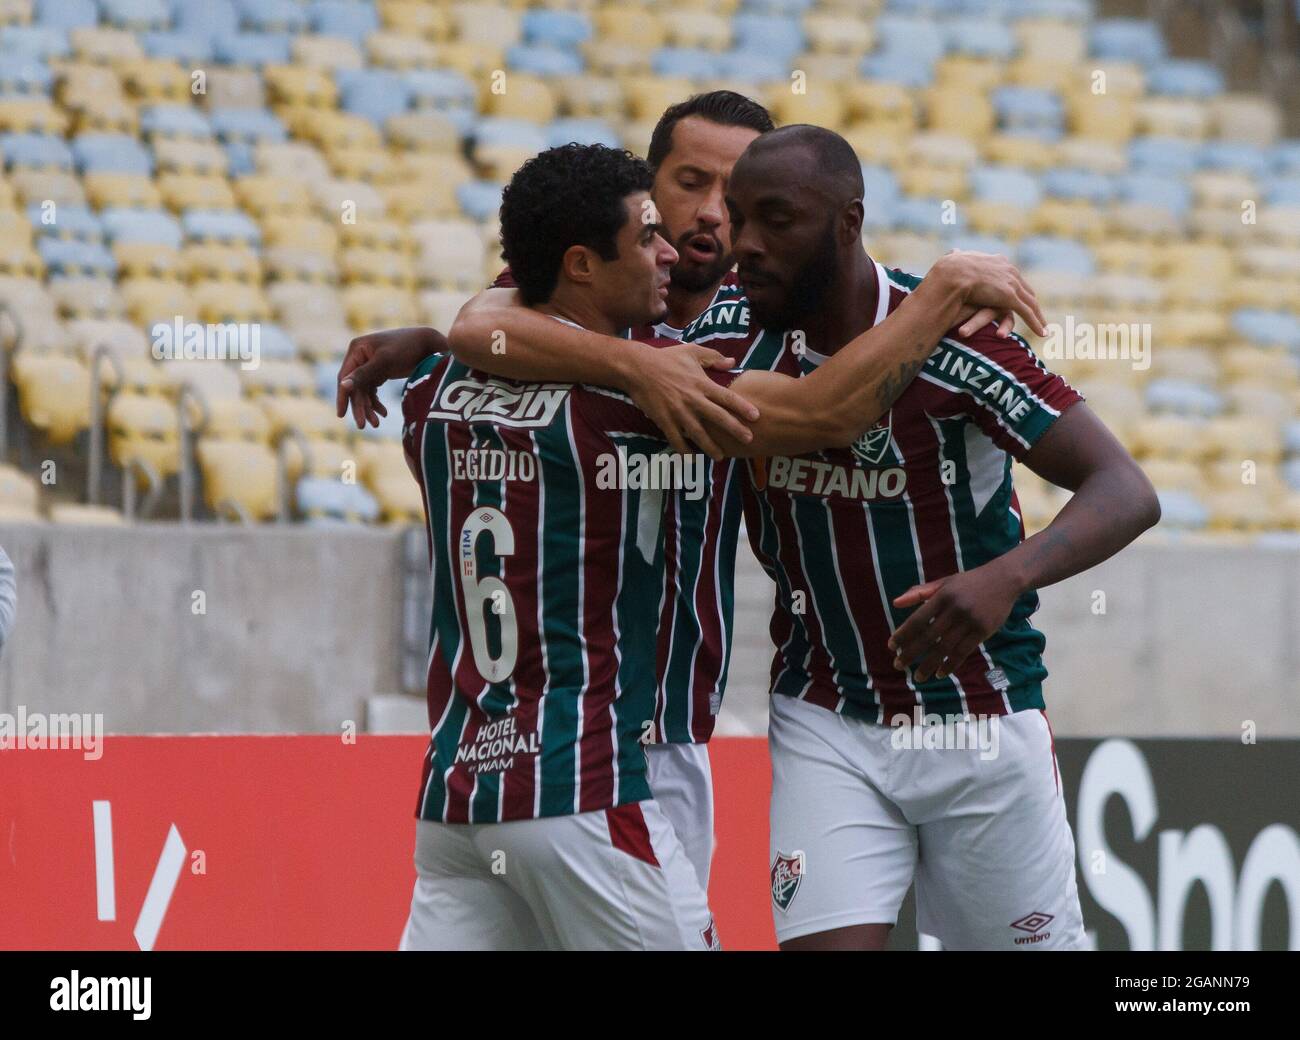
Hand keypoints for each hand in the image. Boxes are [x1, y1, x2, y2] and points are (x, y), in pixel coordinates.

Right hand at [336, 327, 446, 428]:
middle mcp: (360, 357)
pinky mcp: (380, 372)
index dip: (343, 397)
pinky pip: (373, 392)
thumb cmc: (406, 347)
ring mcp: (370, 366)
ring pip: (364, 392)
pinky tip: (384, 413)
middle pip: (355, 387)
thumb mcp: (385, 361)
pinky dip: (377, 403)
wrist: (428, 344)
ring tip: (377, 424)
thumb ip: (364, 374)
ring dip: (369, 408)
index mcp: (357, 350)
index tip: (341, 415)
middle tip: (363, 426)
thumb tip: (343, 385)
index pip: (345, 377)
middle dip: (360, 406)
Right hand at [626, 343, 758, 458]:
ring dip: (710, 447)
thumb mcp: (691, 352)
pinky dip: (683, 450)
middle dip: (734, 430)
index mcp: (701, 384)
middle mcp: (692, 400)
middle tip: (749, 440)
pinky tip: (691, 456)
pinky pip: (675, 439)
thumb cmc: (666, 358)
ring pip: (698, 433)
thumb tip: (733, 362)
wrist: (638, 368)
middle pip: (718, 418)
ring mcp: (678, 412)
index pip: (726, 397)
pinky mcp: (664, 420)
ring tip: (721, 457)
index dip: (742, 407)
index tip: (756, 416)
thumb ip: (713, 357)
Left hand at [887, 561, 1023, 682]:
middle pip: (928, 637)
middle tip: (898, 665)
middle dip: (911, 653)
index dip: (903, 634)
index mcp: (942, 597)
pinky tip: (940, 673)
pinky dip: (950, 664)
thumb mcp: (944, 582)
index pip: (918, 620)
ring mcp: (970, 622)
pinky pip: (963, 652)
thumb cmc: (969, 582)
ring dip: (929, 664)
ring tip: (918, 677)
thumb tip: (895, 603)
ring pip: (945, 648)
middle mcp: (955, 610)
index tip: (891, 646)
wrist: (1003, 580)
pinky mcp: (983, 631)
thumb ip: (920, 593)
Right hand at [931, 250, 1046, 337]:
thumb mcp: (955, 259)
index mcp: (998, 262)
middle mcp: (1010, 271)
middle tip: (1037, 314)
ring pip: (1030, 303)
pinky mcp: (1010, 297)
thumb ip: (958, 257)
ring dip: (1038, 317)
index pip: (1014, 277)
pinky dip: (1036, 324)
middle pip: (1026, 290)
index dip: (1018, 289)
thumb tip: (954, 251)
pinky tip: (1042, 333)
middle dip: (1032, 303)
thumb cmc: (949, 268)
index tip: (1020, 297)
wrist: (952, 273)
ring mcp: (1011, 284)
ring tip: (1044, 328)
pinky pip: (1027, 313)